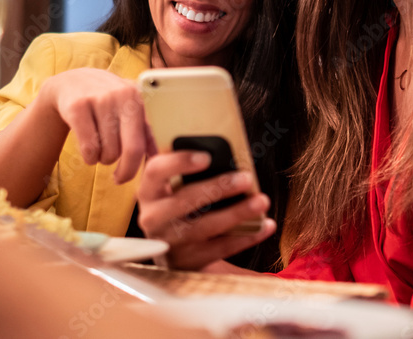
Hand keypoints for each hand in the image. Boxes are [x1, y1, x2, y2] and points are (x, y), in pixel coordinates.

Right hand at [37, 68, 155, 182]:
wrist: (72, 81)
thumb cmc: (106, 101)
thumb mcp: (128, 109)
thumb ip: (145, 132)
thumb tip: (159, 160)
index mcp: (137, 98)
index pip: (141, 144)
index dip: (134, 167)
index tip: (127, 177)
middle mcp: (120, 95)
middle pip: (126, 151)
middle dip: (122, 170)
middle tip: (115, 172)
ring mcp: (98, 99)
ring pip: (105, 152)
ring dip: (102, 159)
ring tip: (100, 148)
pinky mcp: (77, 106)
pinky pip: (88, 148)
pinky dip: (88, 157)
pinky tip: (88, 149)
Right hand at [137, 150, 275, 269]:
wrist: (169, 249)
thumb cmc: (176, 206)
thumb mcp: (170, 187)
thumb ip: (185, 171)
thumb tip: (222, 152)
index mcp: (149, 191)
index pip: (156, 171)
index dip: (179, 162)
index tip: (206, 157)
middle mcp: (153, 217)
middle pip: (186, 199)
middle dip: (219, 188)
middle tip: (246, 178)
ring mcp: (170, 242)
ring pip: (206, 226)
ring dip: (237, 213)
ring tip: (261, 201)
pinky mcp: (188, 261)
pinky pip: (221, 248)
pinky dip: (246, 236)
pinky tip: (264, 225)